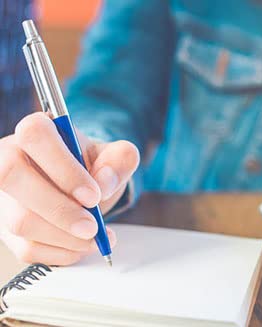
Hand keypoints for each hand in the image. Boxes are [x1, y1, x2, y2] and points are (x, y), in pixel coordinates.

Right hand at [0, 113, 139, 264]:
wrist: (83, 189)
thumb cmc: (93, 168)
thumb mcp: (114, 158)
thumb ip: (119, 161)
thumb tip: (104, 181)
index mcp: (37, 130)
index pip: (35, 136)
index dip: (63, 169)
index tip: (93, 195)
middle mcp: (8, 157)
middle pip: (12, 177)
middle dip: (60, 210)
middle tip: (93, 227)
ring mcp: (3, 195)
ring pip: (19, 220)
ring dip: (64, 237)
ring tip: (95, 236)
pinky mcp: (5, 226)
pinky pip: (27, 247)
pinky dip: (61, 252)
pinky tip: (80, 244)